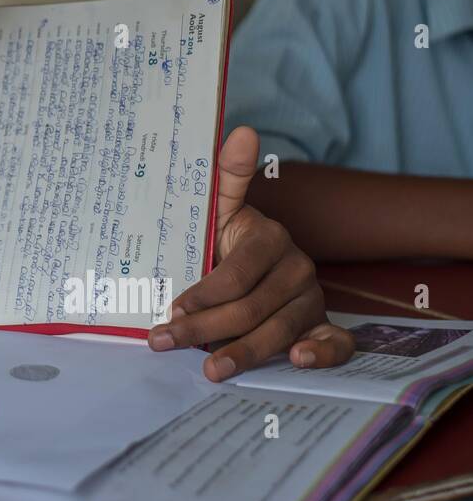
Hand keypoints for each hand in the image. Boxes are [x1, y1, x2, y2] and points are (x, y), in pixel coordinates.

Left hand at [148, 126, 354, 380]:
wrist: (245, 260)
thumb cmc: (223, 238)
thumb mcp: (217, 209)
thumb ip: (226, 177)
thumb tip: (242, 131)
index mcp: (270, 238)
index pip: (236, 274)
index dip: (203, 294)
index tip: (170, 309)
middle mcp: (297, 267)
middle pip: (251, 307)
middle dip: (205, 328)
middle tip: (165, 342)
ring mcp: (311, 297)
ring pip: (280, 331)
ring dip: (244, 353)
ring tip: (209, 369)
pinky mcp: (322, 324)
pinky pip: (336, 342)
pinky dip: (323, 352)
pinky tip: (300, 361)